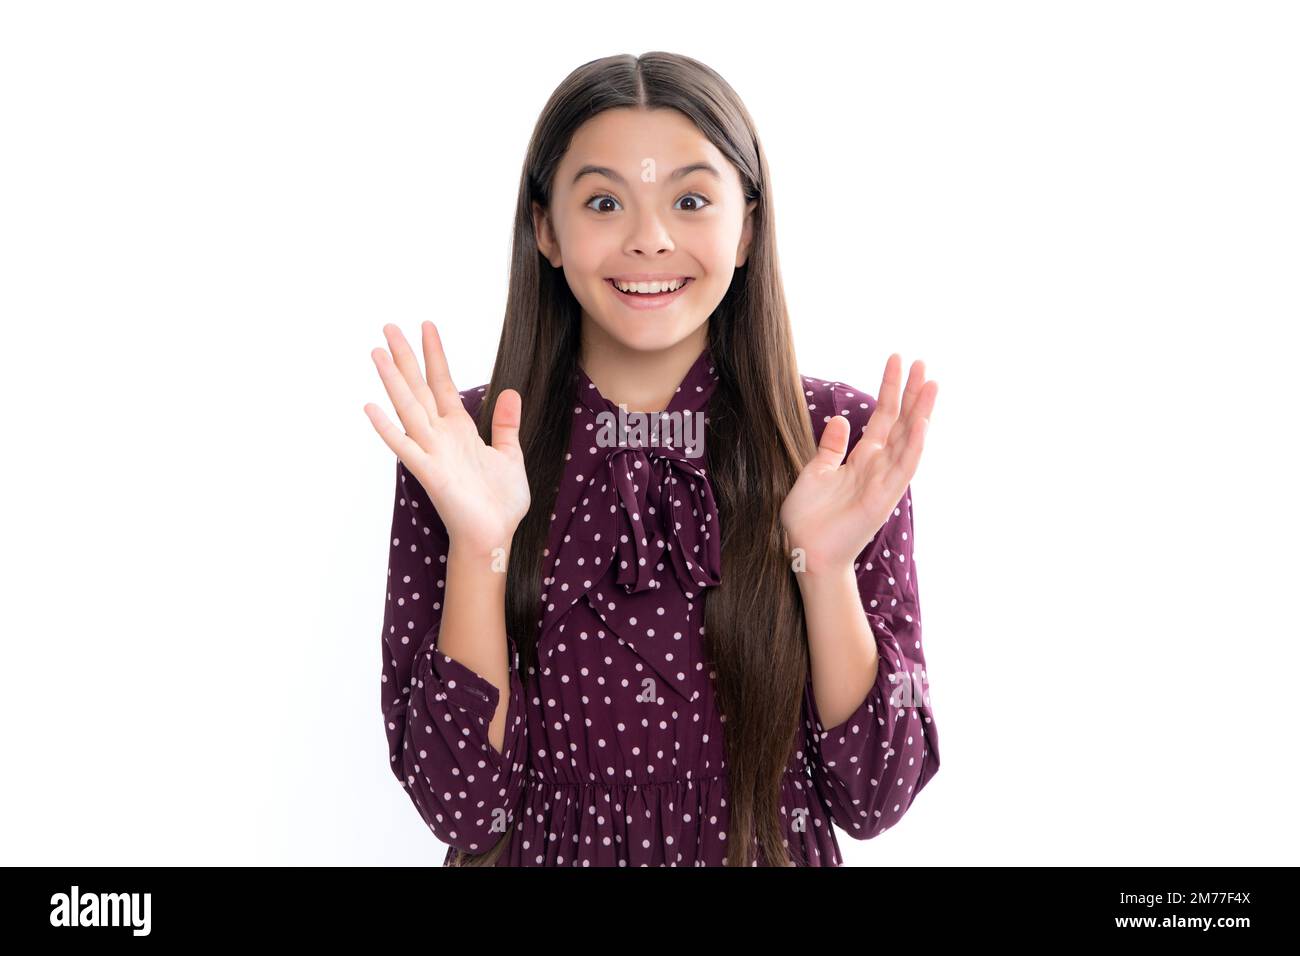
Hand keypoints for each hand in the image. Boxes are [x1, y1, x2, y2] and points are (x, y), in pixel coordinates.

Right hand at [363, 321, 529, 555]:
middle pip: (419, 389)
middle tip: (388, 326)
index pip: (443, 384)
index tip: (426, 326)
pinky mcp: (430, 474)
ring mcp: (433, 453)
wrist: (495, 536)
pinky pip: (405, 448)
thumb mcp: (510, 454)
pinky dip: (388, 429)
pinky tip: (371, 408)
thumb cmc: (500, 502)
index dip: (435, 356)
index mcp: (460, 430)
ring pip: (409, 410)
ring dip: (393, 382)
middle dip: (406, 358)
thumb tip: (510, 391)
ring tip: (378, 353)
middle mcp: (441, 436)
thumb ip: (506, 424)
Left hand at [779, 354, 936, 574]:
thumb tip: (841, 419)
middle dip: (911, 394)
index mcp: (862, 460)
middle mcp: (878, 467)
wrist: (805, 551)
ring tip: (931, 384)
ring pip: (908, 441)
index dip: (890, 389)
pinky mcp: (883, 499)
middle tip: (922, 364)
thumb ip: (831, 447)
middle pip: (900, 424)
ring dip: (920, 413)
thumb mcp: (816, 472)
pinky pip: (902, 468)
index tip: (897, 361)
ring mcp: (884, 482)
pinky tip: (920, 423)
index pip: (883, 417)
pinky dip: (913, 446)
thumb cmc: (809, 518)